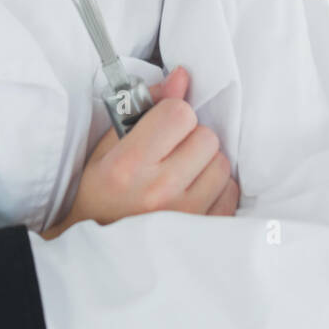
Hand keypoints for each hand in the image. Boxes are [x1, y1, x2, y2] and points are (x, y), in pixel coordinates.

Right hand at [40, 66, 239, 239]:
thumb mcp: (108, 147)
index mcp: (130, 165)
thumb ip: (145, 108)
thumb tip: (182, 77)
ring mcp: (186, 217)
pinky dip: (217, 189)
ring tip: (182, 174)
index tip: (161, 127)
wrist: (98, 251)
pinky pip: (231, 193)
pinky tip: (194, 193)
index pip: (179, 113)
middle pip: (206, 137)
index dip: (172, 114)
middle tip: (171, 152)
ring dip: (206, 163)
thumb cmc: (99, 193)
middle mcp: (160, 191)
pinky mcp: (203, 234)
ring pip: (222, 164)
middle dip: (190, 138)